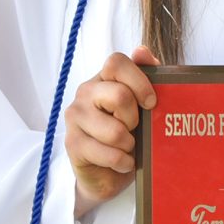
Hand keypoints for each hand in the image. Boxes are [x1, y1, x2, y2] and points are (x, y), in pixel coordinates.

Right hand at [64, 46, 157, 217]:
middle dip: (135, 119)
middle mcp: (85, 93)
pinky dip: (123, 162)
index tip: (151, 102)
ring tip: (127, 147)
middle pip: (119, 95)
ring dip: (129, 145)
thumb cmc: (128, 135)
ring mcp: (75, 117)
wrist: (107, 173)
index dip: (139, 80)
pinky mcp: (72, 144)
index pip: (116, 62)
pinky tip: (122, 162)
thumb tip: (142, 51)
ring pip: (115, 130)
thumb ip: (146, 78)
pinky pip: (109, 154)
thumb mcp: (142, 107)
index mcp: (104, 79)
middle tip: (134, 129)